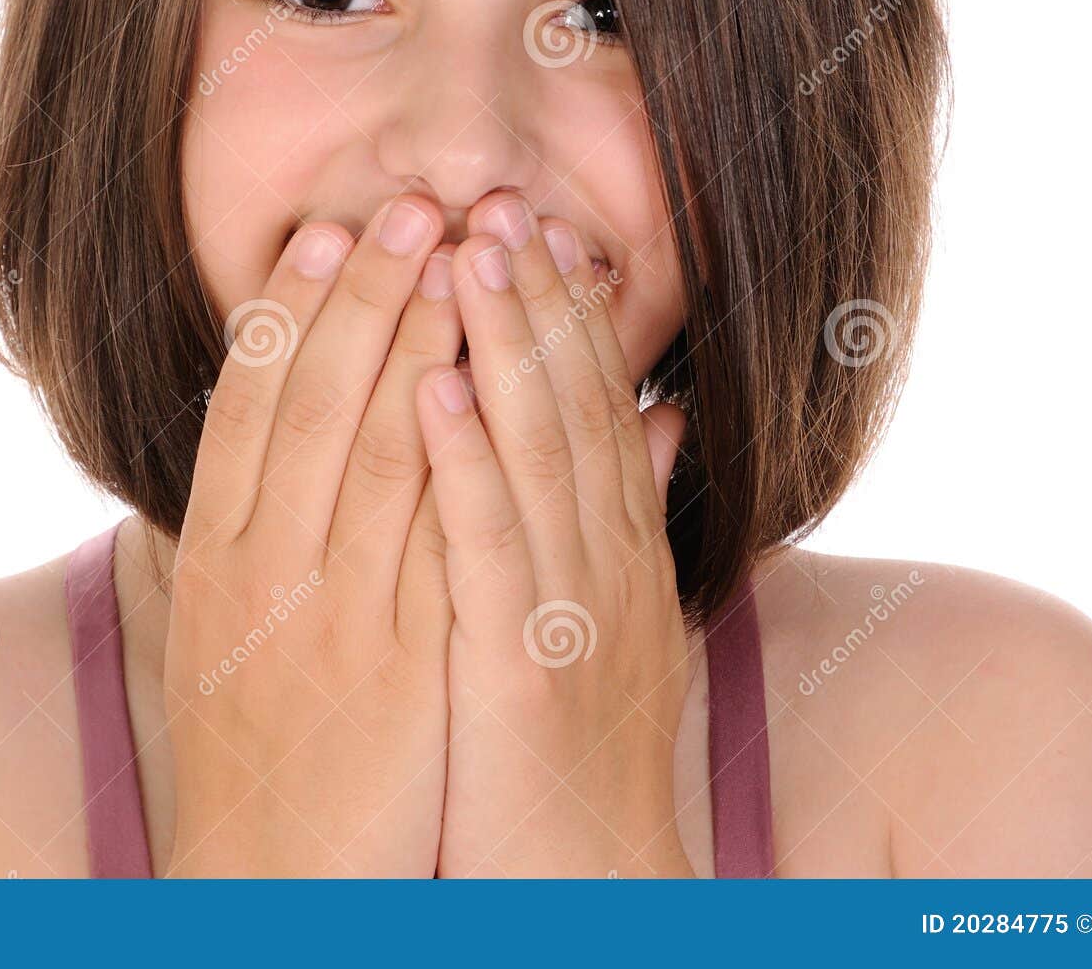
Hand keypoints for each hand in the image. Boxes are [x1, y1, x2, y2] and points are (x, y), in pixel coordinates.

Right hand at [162, 194, 456, 876]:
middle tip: (402, 207)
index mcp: (213, 553)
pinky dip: (451, 455)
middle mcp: (258, 568)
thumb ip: (258, 522)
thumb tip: (274, 430)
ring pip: (370, 450)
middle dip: (360, 297)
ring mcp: (325, 615)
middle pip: (310, 404)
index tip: (325, 233)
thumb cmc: (258, 746)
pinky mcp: (394, 665)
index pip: (248, 405)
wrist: (267, 889)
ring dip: (412, 343)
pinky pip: (429, 541)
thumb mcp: (231, 626)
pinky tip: (475, 386)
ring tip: (451, 257)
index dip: (288, 311)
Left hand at [413, 191, 693, 876]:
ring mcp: (573, 609)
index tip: (535, 228)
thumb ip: (628, 513)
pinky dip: (465, 463)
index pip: (596, 403)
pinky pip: (490, 548)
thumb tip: (658, 416)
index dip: (567, 312)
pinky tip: (433, 390)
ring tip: (471, 254)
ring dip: (505, 347)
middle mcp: (610, 562)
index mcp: (621, 549)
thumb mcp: (619, 620)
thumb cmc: (577, 751)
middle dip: (537, 299)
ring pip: (540, 453)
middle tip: (501, 202)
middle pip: (573, 405)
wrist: (587, 889)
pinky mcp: (521, 665)